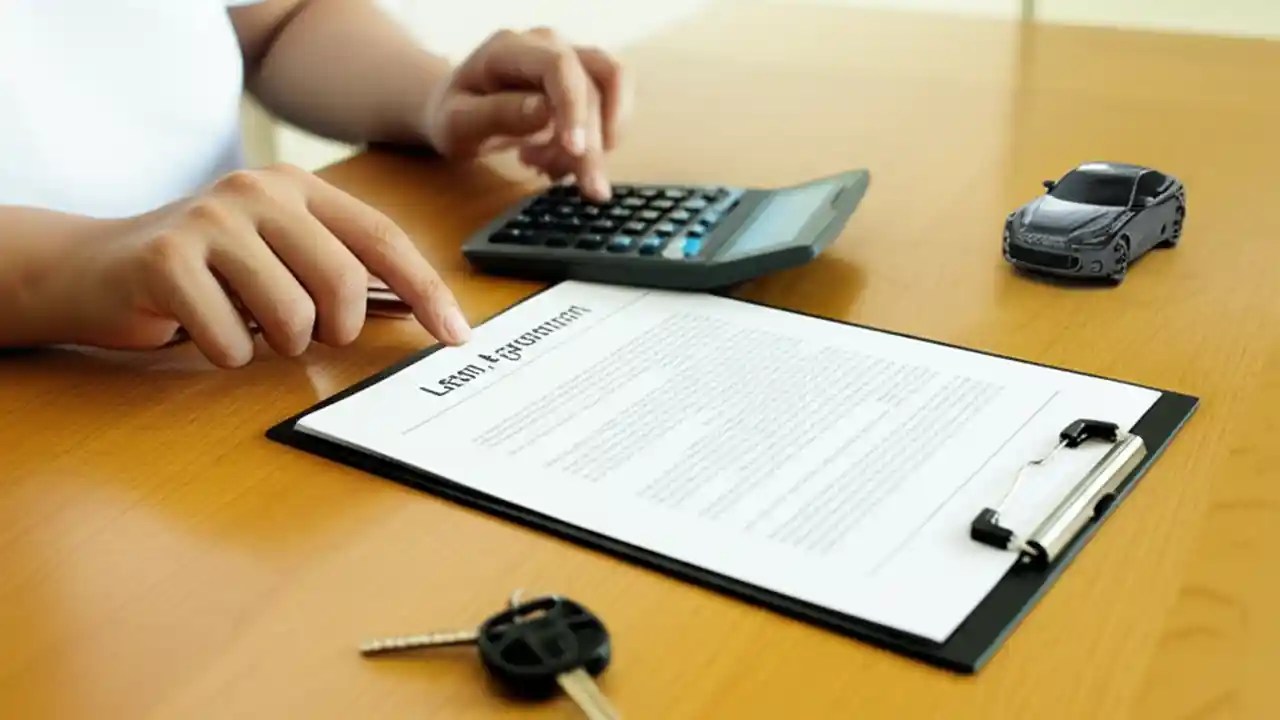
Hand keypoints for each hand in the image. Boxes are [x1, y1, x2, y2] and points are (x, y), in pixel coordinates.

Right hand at [61, 164, 469, 367]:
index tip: (457, 334)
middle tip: (300, 331)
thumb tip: (424, 314)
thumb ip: (338, 270)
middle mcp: (259, 191)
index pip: (382, 238)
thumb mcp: (277, 256)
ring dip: (273, 343)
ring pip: (292, 320)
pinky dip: (226, 354)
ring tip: (240, 321)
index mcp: (297, 188)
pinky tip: (201, 327)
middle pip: (343, 286)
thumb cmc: (203, 273)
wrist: (91, 267)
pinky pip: (234, 342)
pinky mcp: (168, 259)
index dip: (426, 290)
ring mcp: (211, 220)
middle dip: (332, 330)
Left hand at [422, 28, 632, 201]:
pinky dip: (597, 142)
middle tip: (587, 189)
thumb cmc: (454, 116)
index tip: (576, 151)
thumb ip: (497, 115)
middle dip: (594, 144)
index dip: (574, 107)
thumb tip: (545, 111)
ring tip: (556, 170)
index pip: (559, 66)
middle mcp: (548, 44)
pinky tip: (559, 164)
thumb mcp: (457, 124)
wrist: (459, 109)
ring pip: (613, 90)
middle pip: (593, 85)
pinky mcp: (584, 80)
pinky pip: (609, 106)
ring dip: (601, 139)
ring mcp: (570, 58)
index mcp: (510, 49)